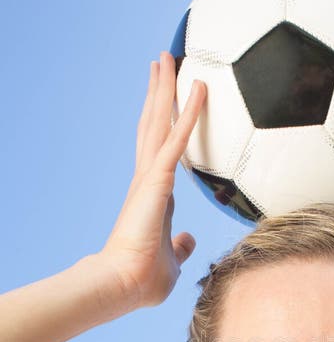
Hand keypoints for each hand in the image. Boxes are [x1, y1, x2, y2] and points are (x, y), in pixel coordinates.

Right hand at [94, 51, 206, 309]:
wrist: (125, 284)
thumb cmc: (144, 280)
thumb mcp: (172, 259)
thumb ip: (181, 247)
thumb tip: (188, 241)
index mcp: (153, 196)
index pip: (160, 152)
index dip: (164, 127)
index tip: (168, 110)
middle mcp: (148, 180)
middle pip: (153, 126)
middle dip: (157, 94)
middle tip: (162, 64)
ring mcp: (150, 177)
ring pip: (159, 121)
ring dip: (165, 88)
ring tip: (167, 58)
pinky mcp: (157, 179)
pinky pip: (178, 138)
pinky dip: (190, 111)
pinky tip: (200, 87)